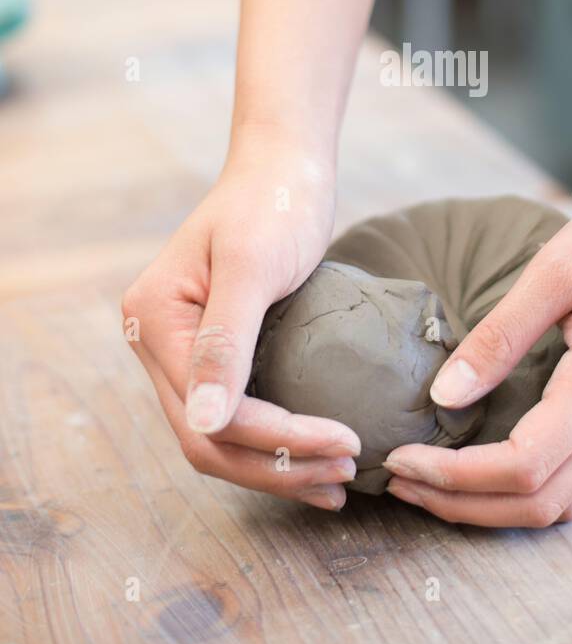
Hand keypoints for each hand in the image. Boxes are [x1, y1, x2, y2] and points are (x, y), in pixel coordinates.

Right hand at [121, 131, 359, 509]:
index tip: (344, 443)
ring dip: (278, 467)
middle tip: (345, 475)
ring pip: (221, 439)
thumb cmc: (273, 201)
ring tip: (339, 478)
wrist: (286, 165)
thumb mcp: (253, 265)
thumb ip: (226, 342)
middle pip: (208, 439)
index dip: (277, 441)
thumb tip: (206, 423)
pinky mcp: (217, 353)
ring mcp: (182, 351)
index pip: (211, 413)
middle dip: (278, 466)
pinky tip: (319, 457)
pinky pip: (237, 416)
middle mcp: (156, 342)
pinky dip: (277, 444)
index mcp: (153, 321)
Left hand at [385, 174, 571, 526]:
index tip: (401, 459)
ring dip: (491, 506)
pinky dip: (522, 489)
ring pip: (559, 502)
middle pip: (539, 501)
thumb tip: (444, 395)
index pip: (524, 463)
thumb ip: (500, 335)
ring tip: (430, 482)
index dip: (455, 476)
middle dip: (462, 504)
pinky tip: (482, 467)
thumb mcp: (558, 267)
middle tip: (399, 481)